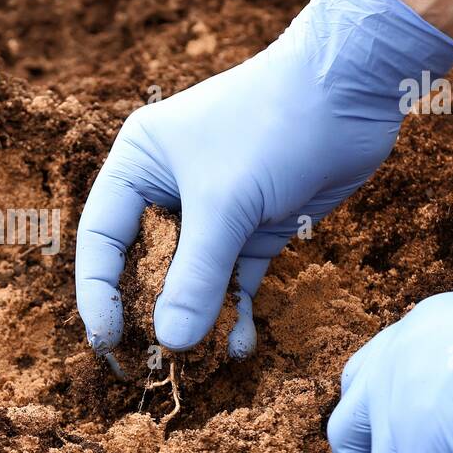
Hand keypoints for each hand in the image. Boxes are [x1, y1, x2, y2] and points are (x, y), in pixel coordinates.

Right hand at [75, 0, 452, 354]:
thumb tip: (171, 343)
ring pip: (194, 279)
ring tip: (201, 365)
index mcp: (138, 166)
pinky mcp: (257, 226)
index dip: (99, 293)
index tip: (109, 341)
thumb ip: (197, 276)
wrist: (353, 86)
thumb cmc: (272, 125)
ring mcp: (215, 210)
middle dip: (151, 314)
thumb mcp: (225, 202)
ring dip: (198, 319)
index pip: (101, 239)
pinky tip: (240, 345)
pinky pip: (236, 279)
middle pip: (144, 265)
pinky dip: (237, 311)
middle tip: (154, 366)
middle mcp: (168, 189)